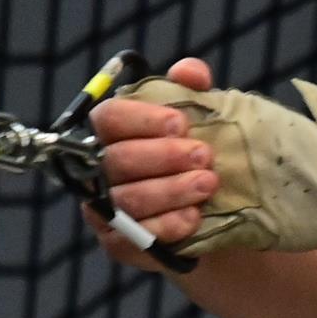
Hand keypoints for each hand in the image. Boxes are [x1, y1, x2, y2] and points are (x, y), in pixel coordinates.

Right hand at [82, 57, 221, 271]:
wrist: (216, 216)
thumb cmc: (197, 159)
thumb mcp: (200, 120)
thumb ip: (191, 91)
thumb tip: (192, 73)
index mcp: (113, 133)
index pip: (110, 118)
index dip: (142, 118)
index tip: (180, 123)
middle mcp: (100, 170)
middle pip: (118, 159)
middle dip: (163, 157)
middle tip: (203, 156)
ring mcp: (106, 209)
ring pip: (128, 199)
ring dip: (170, 191)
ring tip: (208, 185)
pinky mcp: (118, 244)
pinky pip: (134, 237)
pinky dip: (166, 226)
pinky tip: (193, 218)